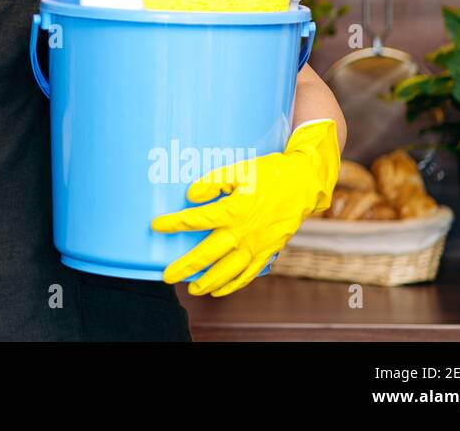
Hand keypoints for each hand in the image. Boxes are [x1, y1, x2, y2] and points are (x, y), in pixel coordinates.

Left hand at [149, 119, 339, 296]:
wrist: (304, 184)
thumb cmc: (269, 173)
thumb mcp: (239, 169)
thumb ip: (212, 182)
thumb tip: (190, 195)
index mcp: (234, 210)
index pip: (196, 219)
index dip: (174, 223)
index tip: (156, 226)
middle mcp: (244, 232)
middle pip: (208, 254)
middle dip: (186, 266)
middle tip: (167, 276)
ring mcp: (257, 245)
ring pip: (228, 270)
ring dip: (208, 282)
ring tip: (192, 288)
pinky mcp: (268, 252)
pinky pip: (248, 274)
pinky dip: (233, 284)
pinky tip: (219, 290)